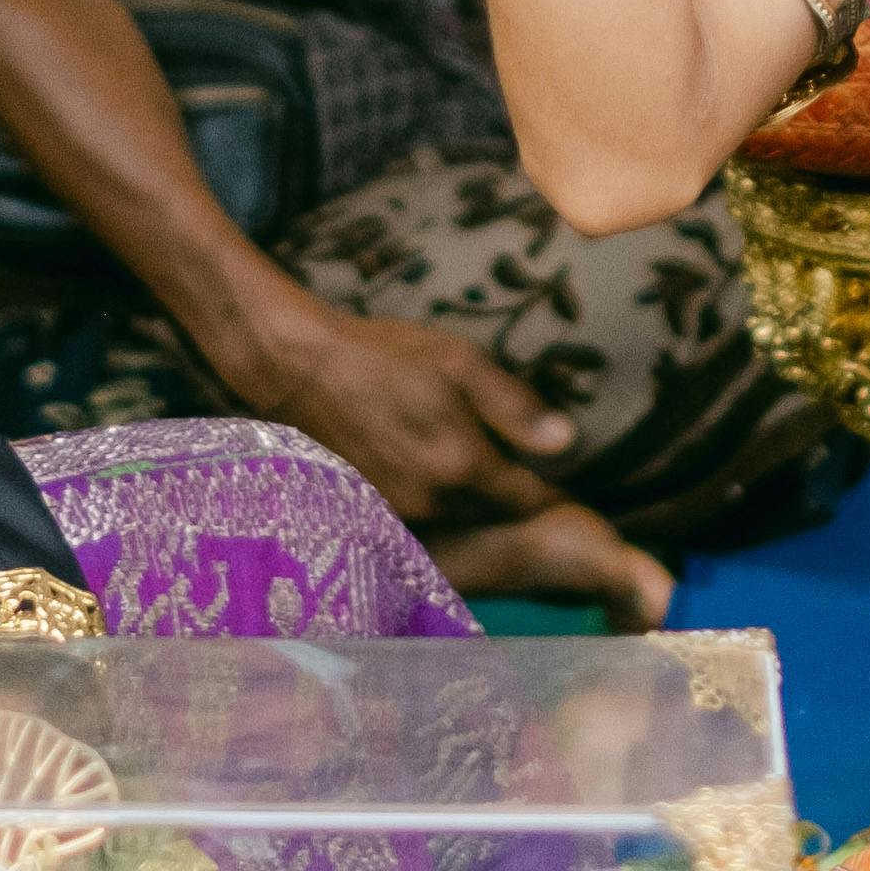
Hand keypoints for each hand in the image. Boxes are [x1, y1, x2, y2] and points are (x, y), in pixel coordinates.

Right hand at [225, 290, 572, 529]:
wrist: (302, 369)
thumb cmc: (387, 356)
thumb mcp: (461, 364)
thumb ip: (515, 408)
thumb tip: (567, 442)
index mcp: (464, 468)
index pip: (530, 501)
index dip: (550, 487)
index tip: (557, 470)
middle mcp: (436, 502)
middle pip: (496, 512)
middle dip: (512, 492)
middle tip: (519, 459)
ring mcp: (402, 510)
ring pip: (461, 514)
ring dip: (474, 495)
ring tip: (473, 456)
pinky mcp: (376, 507)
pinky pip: (427, 511)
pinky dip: (439, 494)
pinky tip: (431, 460)